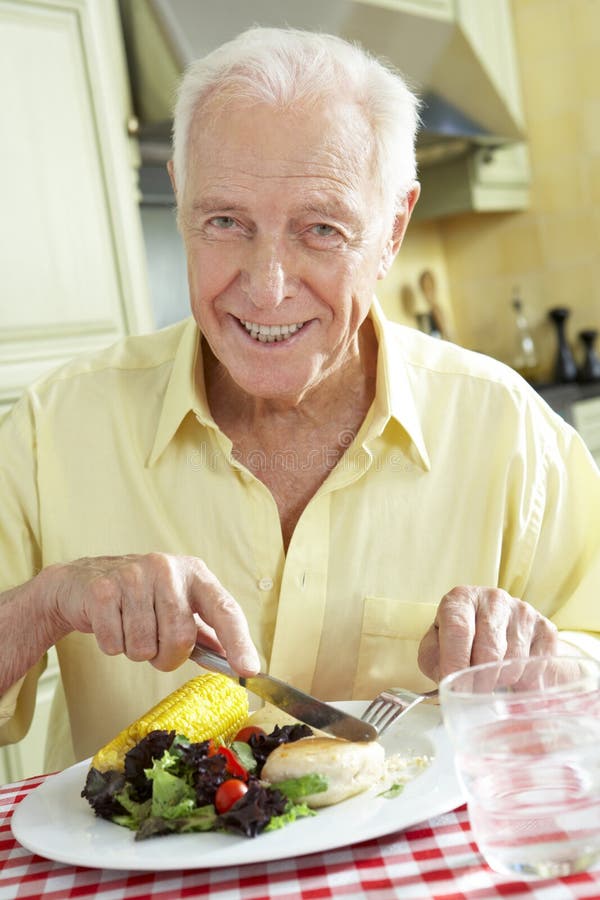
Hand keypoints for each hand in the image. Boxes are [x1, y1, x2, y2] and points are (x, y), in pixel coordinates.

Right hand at [42, 553, 259, 674]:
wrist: (83, 581)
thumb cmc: (140, 598)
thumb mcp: (177, 605)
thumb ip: (206, 633)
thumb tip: (235, 662)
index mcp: (194, 573)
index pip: (224, 609)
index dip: (238, 641)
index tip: (247, 669)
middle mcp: (167, 569)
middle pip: (180, 639)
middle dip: (167, 656)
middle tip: (155, 643)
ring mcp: (134, 576)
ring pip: (144, 646)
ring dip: (138, 652)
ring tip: (131, 628)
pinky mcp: (103, 591)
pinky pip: (115, 645)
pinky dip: (113, 646)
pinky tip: (112, 624)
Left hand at [417, 585, 558, 681]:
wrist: (498, 628)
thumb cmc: (460, 640)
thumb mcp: (436, 646)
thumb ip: (434, 661)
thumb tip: (449, 680)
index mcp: (461, 599)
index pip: (459, 630)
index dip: (456, 662)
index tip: (456, 687)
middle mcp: (493, 599)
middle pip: (489, 649)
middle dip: (479, 680)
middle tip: (472, 694)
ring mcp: (523, 612)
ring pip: (513, 662)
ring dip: (500, 680)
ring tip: (491, 677)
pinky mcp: (545, 629)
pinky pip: (537, 667)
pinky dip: (524, 682)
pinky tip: (513, 675)